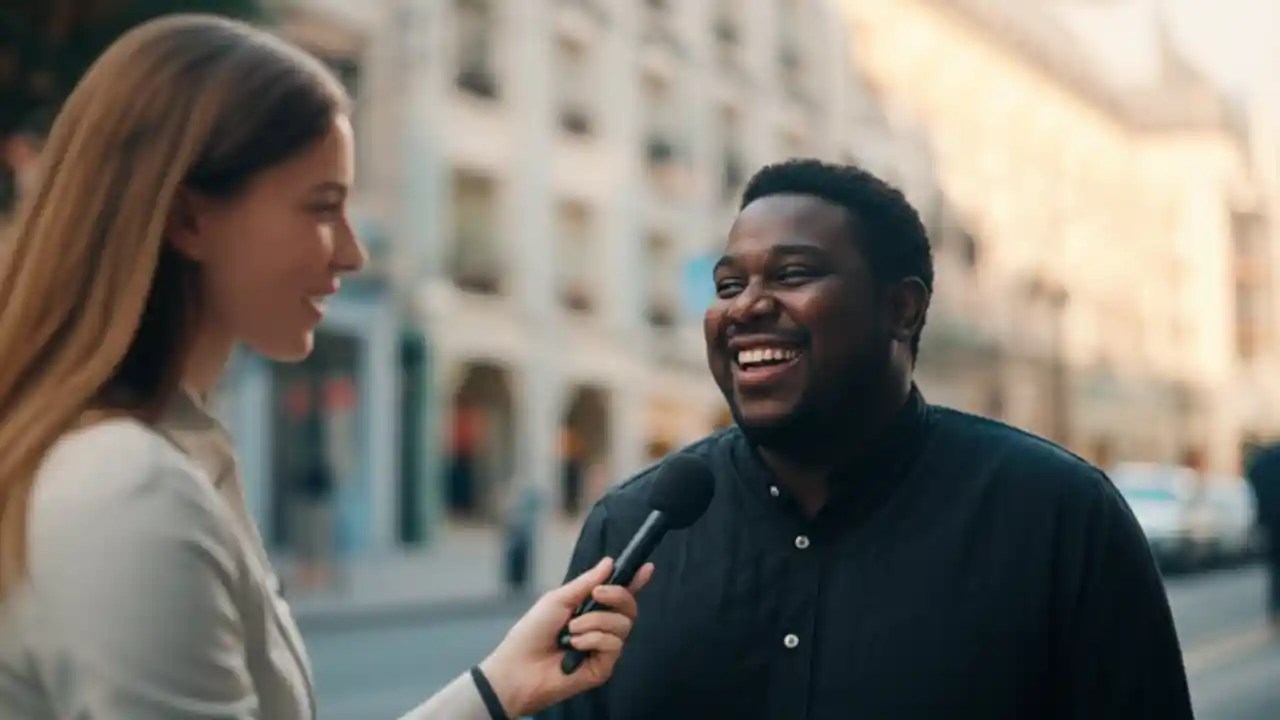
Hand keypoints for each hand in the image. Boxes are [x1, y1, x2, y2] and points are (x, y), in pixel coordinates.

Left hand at [478, 557, 653, 716]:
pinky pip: (613, 644)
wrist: (518, 666)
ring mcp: (604, 649)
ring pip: (623, 625)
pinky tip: (574, 646)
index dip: (636, 581)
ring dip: (595, 622)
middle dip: (617, 595)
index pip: (620, 594)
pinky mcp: (603, 667)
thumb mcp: (558, 599)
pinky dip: (593, 639)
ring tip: (571, 630)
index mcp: (591, 609)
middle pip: (630, 607)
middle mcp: (602, 628)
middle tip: (597, 595)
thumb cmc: (532, 632)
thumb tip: (609, 562)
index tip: (647, 567)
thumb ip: (586, 583)